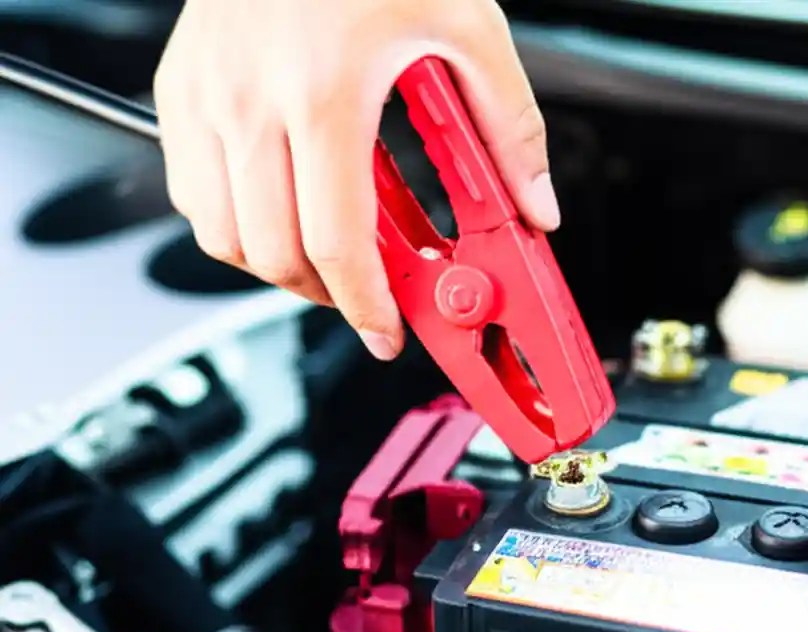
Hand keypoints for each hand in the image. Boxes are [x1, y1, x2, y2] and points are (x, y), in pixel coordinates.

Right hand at [153, 0, 558, 360]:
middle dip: (325, 295)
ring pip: (220, 235)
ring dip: (275, 265)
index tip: (385, 331)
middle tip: (365, 294)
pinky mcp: (178, 88)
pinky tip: (279, 206)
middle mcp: (249, 102)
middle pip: (272, 254)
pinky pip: (190, 191)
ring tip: (324, 255)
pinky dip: (232, 221)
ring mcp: (203, 97)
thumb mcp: (466, 29)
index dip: (364, 307)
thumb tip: (536, 205)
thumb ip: (510, 126)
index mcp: (324, 95)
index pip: (335, 244)